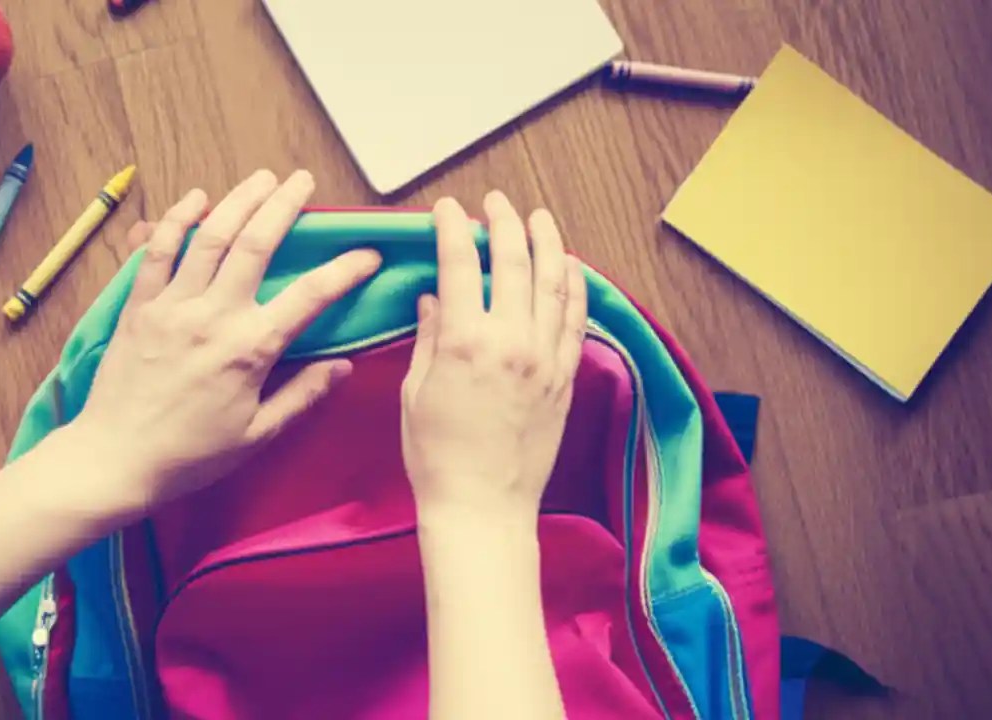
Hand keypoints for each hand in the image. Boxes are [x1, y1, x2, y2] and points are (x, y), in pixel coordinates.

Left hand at [60, 170, 380, 522]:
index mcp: (250, 349)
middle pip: (256, 244)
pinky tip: (196, 198)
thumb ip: (302, 395)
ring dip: (239, 200)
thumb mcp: (258, 434)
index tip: (368, 254)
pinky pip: (159, 252)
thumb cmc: (191, 455)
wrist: (115, 459)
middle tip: (303, 181)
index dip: (345, 270)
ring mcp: (173, 305)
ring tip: (261, 177)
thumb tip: (344, 367)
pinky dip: (178, 220)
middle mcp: (214, 316)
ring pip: (211, 237)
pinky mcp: (140, 306)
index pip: (310, 296)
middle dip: (284, 205)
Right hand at [401, 193, 586, 525]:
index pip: (460, 264)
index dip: (453, 228)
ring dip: (547, 243)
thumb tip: (434, 297)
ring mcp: (544, 359)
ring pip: (553, 284)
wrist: (482, 506)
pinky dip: (575, 288)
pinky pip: (575, 321)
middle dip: (503, 223)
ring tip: (539, 218)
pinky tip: (571, 267)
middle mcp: (510, 341)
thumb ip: (430, 337)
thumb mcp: (415, 391)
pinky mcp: (564, 379)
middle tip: (496, 202)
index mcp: (464, 341)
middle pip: (513, 262)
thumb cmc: (436, 456)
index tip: (447, 209)